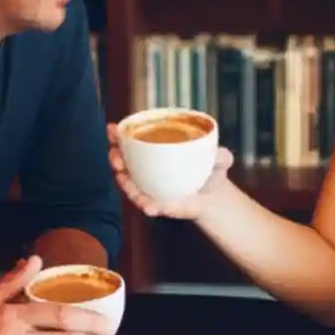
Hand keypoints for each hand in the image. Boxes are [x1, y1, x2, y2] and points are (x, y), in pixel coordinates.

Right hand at [107, 123, 233, 220]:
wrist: (214, 195)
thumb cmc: (210, 169)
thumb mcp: (219, 159)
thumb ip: (222, 156)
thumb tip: (223, 155)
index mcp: (154, 149)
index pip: (129, 139)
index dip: (116, 134)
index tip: (112, 129)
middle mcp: (144, 167)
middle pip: (120, 161)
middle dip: (114, 159)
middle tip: (118, 160)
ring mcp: (147, 186)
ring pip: (129, 185)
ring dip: (126, 184)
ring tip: (129, 184)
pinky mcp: (156, 204)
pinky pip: (147, 204)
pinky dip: (147, 205)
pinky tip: (150, 206)